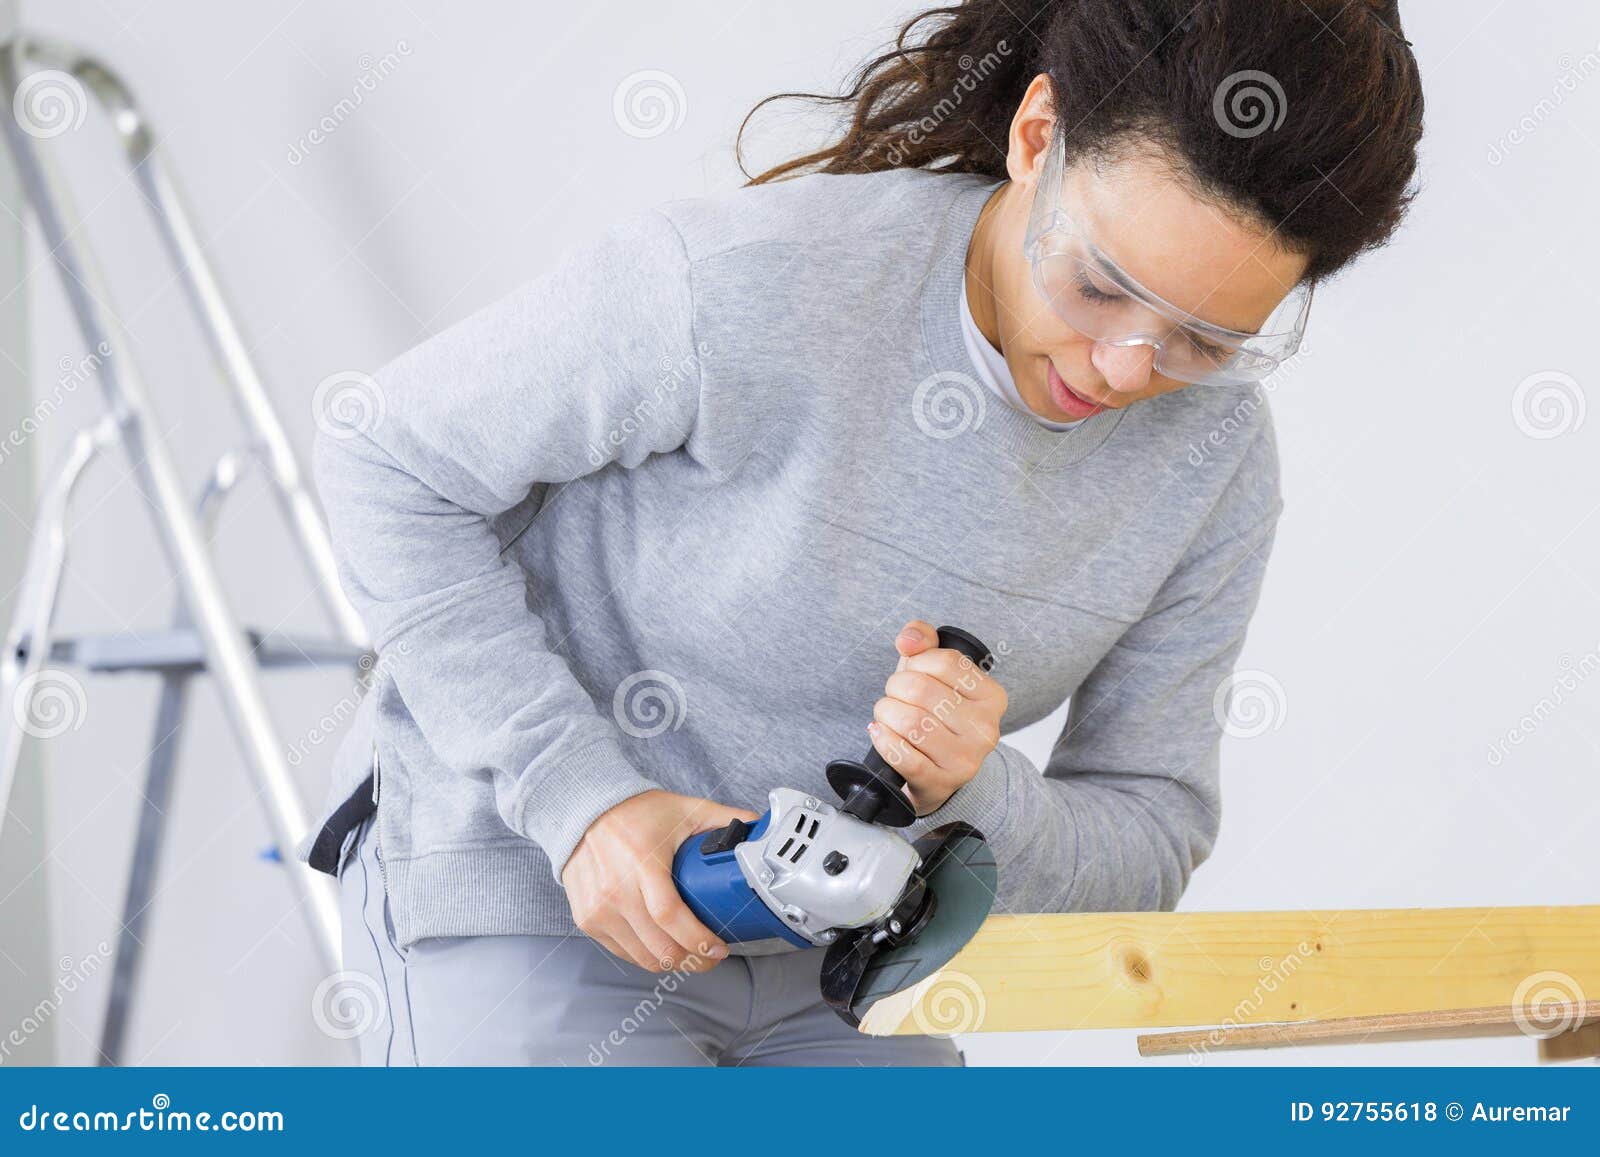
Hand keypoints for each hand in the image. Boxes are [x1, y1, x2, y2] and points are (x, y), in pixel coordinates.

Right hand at [561, 790, 758, 973]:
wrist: (585, 811)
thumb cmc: (637, 812)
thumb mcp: (685, 808)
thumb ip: (724, 819)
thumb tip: (759, 827)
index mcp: (642, 861)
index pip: (670, 916)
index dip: (699, 940)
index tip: (719, 948)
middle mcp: (615, 889)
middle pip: (659, 946)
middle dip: (693, 960)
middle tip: (711, 957)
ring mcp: (598, 908)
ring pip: (642, 956)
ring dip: (671, 963)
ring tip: (690, 955)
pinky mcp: (587, 919)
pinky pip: (623, 952)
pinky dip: (646, 955)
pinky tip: (663, 946)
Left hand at [867, 619, 1007, 814]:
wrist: (936, 773)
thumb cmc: (934, 716)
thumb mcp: (932, 672)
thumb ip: (923, 641)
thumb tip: (908, 640)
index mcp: (991, 696)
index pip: (946, 661)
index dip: (916, 662)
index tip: (911, 672)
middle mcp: (985, 729)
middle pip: (922, 689)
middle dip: (895, 688)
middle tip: (894, 697)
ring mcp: (965, 759)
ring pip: (910, 722)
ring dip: (885, 713)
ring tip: (887, 716)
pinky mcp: (941, 783)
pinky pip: (902, 755)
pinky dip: (883, 740)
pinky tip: (880, 733)